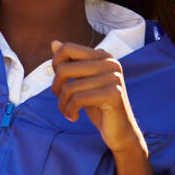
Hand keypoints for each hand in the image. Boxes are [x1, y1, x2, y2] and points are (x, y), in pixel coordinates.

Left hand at [51, 41, 144, 155]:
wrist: (120, 131)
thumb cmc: (99, 105)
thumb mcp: (82, 82)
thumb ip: (70, 63)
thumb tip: (54, 43)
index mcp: (103, 56)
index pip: (67, 48)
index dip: (55, 65)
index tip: (61, 82)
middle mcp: (110, 63)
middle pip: (64, 68)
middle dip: (56, 88)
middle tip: (62, 101)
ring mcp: (113, 77)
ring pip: (69, 87)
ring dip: (62, 104)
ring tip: (68, 112)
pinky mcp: (114, 94)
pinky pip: (78, 99)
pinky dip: (70, 111)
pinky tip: (73, 117)